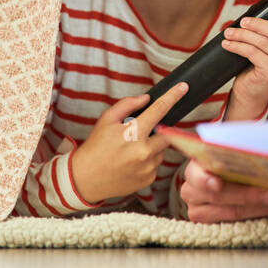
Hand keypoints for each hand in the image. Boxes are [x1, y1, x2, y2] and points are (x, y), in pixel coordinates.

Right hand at [69, 83, 187, 204]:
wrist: (84, 179)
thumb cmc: (95, 147)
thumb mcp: (106, 120)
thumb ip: (127, 105)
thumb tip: (146, 99)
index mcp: (133, 133)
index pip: (159, 110)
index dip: (172, 97)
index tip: (183, 87)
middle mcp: (144, 151)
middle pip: (167, 133)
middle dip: (158, 131)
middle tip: (141, 134)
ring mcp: (148, 168)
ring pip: (161, 150)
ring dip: (151, 147)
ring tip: (130, 151)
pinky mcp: (148, 180)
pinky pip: (155, 164)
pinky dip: (147, 161)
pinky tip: (130, 163)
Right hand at [179, 158, 267, 222]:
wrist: (227, 171)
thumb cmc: (233, 158)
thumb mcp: (234, 151)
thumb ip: (244, 151)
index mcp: (195, 166)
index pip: (197, 175)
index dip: (207, 180)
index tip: (218, 184)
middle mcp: (192, 190)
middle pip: (221, 196)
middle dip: (250, 195)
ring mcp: (200, 210)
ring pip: (232, 212)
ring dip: (262, 208)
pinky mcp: (212, 225)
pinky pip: (239, 223)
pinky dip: (262, 214)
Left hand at [220, 16, 267, 117]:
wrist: (252, 94)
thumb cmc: (260, 69)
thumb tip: (254, 17)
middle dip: (258, 24)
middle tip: (243, 22)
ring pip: (263, 41)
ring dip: (242, 35)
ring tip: (230, 33)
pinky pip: (252, 51)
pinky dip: (237, 46)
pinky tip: (228, 44)